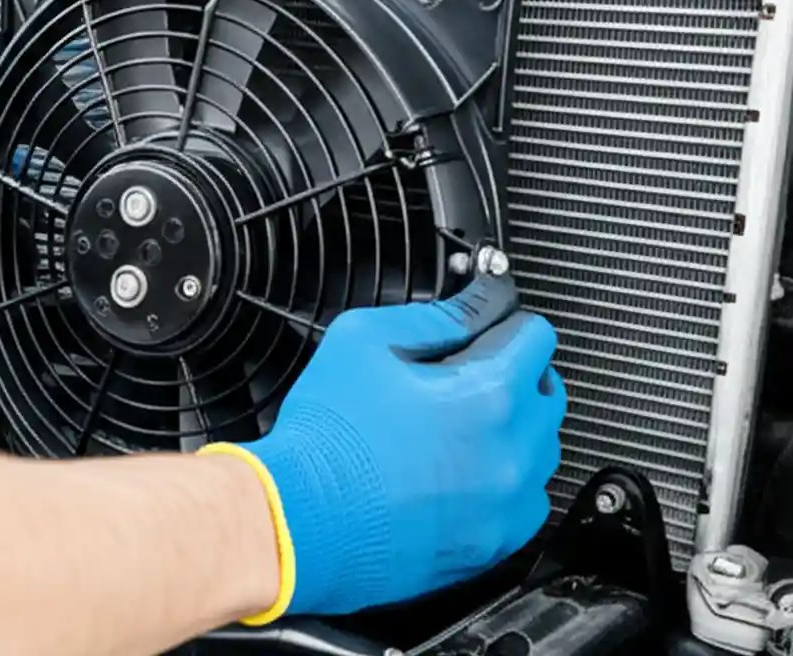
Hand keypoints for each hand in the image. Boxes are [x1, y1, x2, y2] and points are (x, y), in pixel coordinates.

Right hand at [202, 276, 564, 623]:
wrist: (300, 521)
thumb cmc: (327, 440)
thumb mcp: (364, 341)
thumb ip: (434, 316)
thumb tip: (474, 304)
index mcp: (490, 393)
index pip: (537, 336)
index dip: (505, 324)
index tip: (485, 332)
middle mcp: (512, 451)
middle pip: (547, 392)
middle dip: (513, 376)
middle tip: (462, 379)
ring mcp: (506, 504)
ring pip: (541, 450)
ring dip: (513, 431)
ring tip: (455, 430)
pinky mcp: (492, 544)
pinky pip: (525, 504)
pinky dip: (503, 484)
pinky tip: (457, 475)